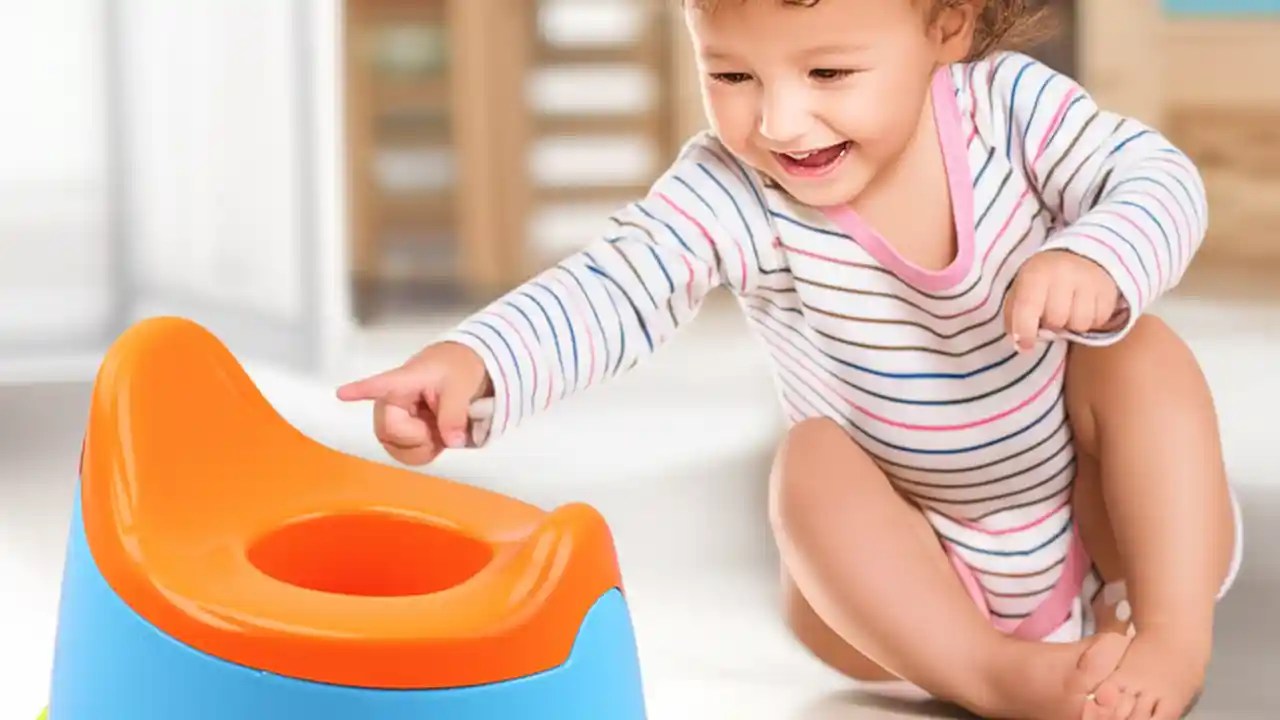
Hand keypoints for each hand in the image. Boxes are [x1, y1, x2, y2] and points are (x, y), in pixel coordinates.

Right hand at [336, 342, 491, 464]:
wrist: (459, 371)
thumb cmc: (455, 369)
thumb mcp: (461, 387)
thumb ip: (455, 414)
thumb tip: (453, 442)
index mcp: (402, 383)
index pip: (378, 386)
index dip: (359, 391)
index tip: (341, 393)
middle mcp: (389, 402)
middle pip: (389, 431)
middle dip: (417, 437)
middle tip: (438, 427)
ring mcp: (392, 421)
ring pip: (395, 448)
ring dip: (421, 448)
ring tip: (436, 431)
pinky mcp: (399, 436)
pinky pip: (403, 456)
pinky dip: (423, 453)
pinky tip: (433, 439)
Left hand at [1004, 250, 1120, 352]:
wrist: (1081, 257)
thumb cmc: (1043, 281)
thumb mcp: (1021, 290)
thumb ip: (1013, 316)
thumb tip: (1020, 344)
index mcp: (1036, 272)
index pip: (1028, 305)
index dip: (1025, 330)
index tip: (1025, 346)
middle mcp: (1064, 273)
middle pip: (1056, 320)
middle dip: (1051, 324)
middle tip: (1051, 311)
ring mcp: (1090, 280)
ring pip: (1079, 325)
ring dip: (1072, 323)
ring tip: (1069, 308)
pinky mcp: (1110, 291)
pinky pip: (1099, 322)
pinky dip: (1090, 321)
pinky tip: (1085, 306)